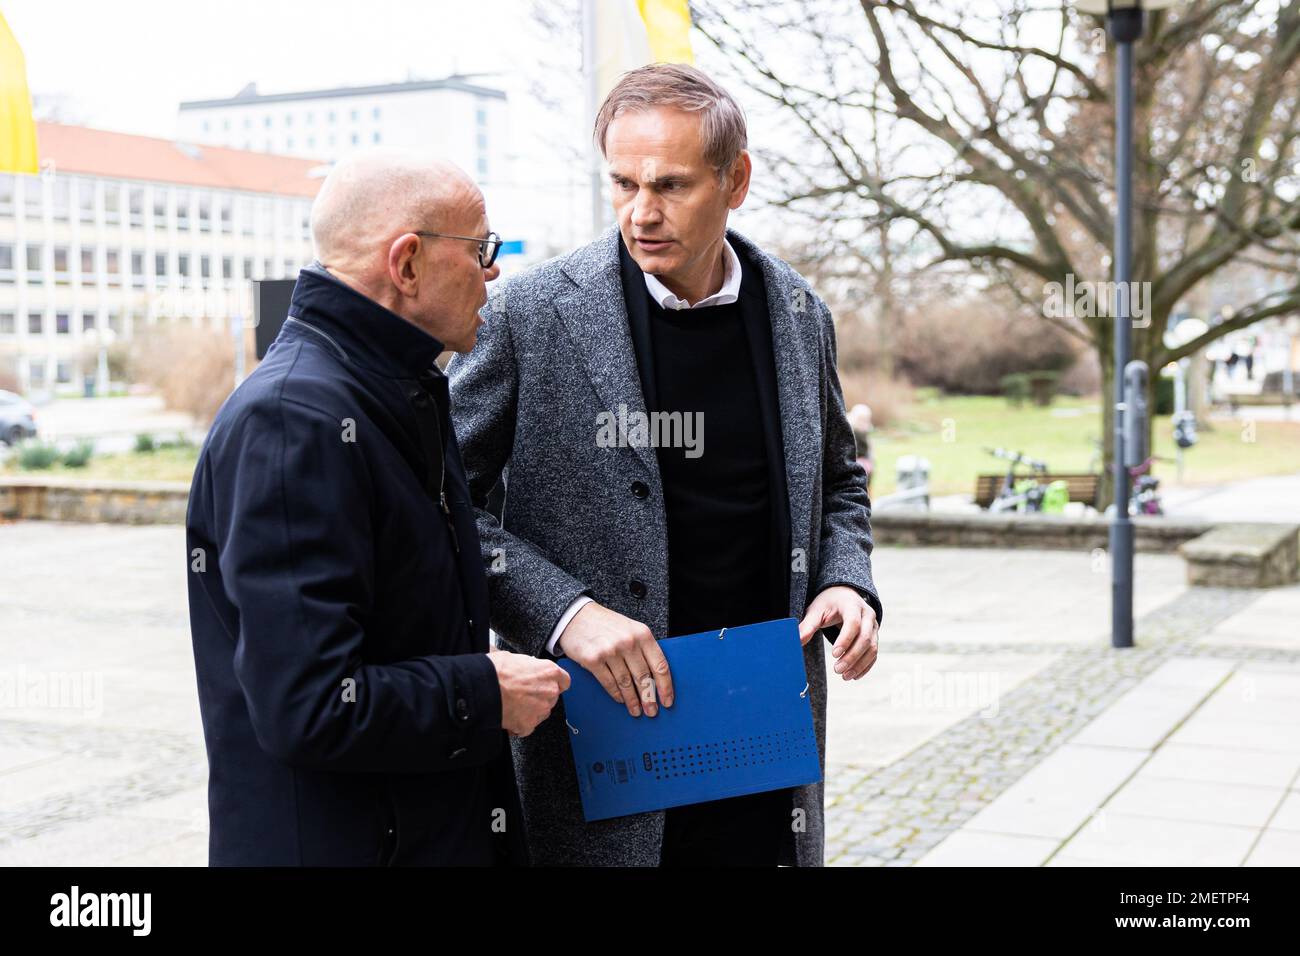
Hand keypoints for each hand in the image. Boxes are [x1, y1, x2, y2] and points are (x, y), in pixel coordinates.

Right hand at [488, 649, 569, 736]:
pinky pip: (528, 726)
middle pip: (552, 698)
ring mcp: (541, 710)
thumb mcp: (515, 658)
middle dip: (539, 697)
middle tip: (523, 694)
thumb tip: (527, 667)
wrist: (482, 688)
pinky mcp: (529, 724)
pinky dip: (520, 724)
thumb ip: (529, 666)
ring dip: (531, 710)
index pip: (564, 681)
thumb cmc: (496, 671)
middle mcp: (549, 691)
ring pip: (541, 713)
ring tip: (513, 704)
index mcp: (549, 672)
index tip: (547, 684)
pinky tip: (509, 715)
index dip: (555, 683)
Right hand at [557, 602, 672, 716]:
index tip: (667, 700)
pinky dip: (616, 694)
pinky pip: (609, 682)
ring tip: (636, 710)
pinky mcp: (593, 659)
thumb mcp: (630, 628)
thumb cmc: (605, 623)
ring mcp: (610, 651)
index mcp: (642, 634)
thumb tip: (655, 677)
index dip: (665, 686)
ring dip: (633, 700)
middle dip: (649, 698)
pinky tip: (620, 700)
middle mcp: (628, 642)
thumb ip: (643, 648)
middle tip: (652, 711)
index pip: (660, 665)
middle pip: (644, 677)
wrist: (576, 615)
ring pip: (626, 683)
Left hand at [798, 586, 878, 680]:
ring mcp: (873, 626)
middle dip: (852, 656)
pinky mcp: (874, 636)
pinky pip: (874, 654)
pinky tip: (854, 676)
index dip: (845, 640)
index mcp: (852, 605)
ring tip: (844, 676)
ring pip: (872, 648)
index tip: (834, 654)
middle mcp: (867, 615)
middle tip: (837, 670)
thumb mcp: (816, 610)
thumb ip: (808, 625)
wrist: (843, 595)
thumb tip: (796, 641)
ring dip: (859, 664)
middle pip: (865, 637)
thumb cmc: (828, 603)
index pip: (853, 623)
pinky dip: (865, 666)